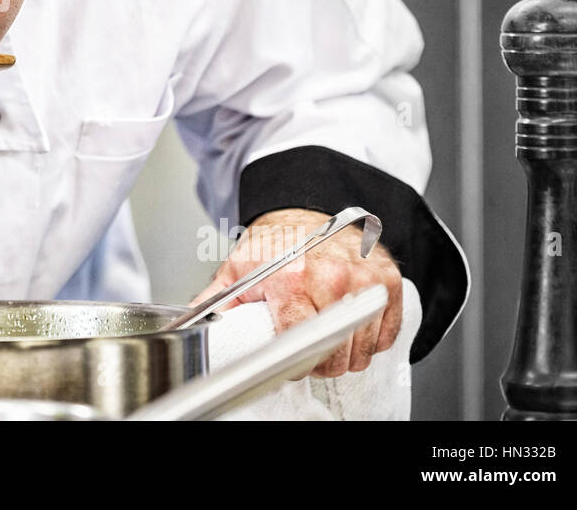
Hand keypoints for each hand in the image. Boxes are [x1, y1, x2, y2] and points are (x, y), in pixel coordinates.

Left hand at [189, 207, 403, 377]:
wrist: (304, 213)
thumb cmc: (273, 245)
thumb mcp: (236, 271)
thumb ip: (213, 303)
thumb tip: (189, 328)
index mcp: (291, 277)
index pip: (300, 345)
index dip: (293, 363)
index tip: (287, 361)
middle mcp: (332, 277)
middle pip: (335, 355)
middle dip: (319, 361)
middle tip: (305, 344)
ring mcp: (364, 279)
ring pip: (362, 351)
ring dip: (345, 353)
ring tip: (325, 331)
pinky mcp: (388, 280)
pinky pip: (385, 335)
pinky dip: (370, 338)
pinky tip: (349, 322)